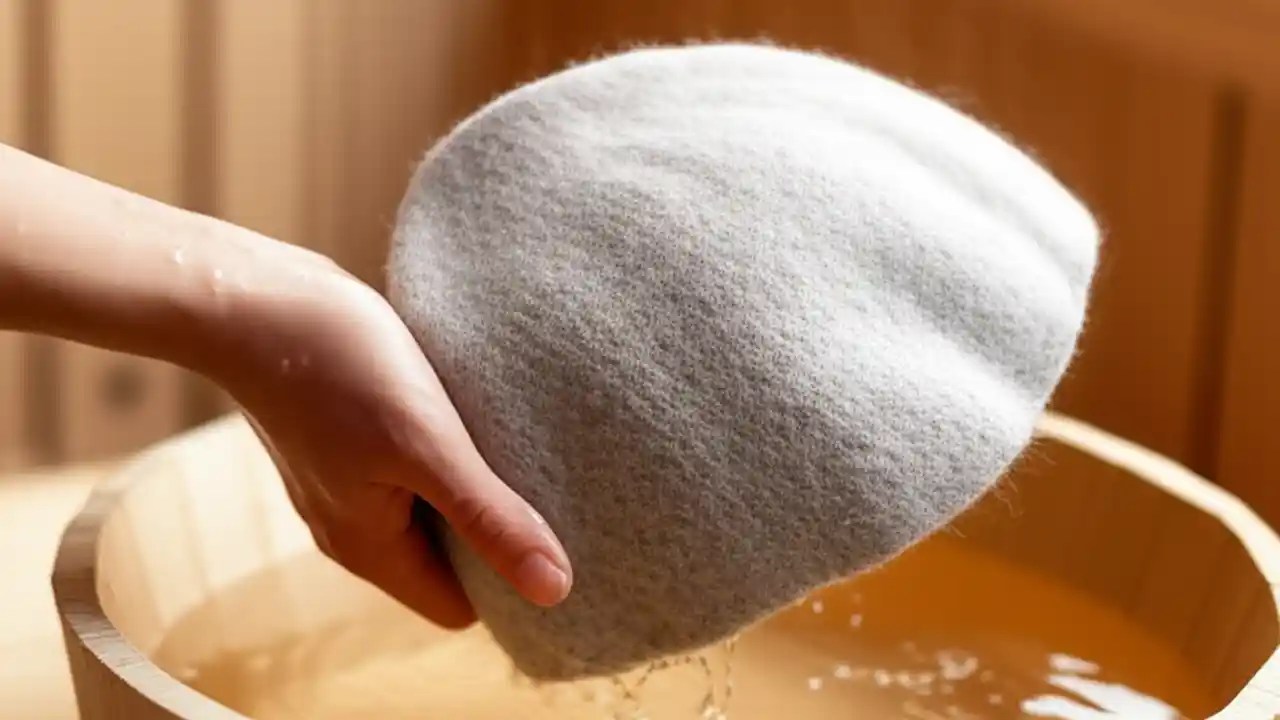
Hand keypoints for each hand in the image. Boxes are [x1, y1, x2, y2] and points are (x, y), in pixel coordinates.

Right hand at [203, 235, 572, 627]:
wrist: (248, 295)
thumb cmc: (333, 365)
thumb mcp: (424, 444)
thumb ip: (487, 517)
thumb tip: (555, 590)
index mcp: (370, 547)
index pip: (458, 606)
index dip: (510, 588)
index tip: (559, 546)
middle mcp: (353, 526)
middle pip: (447, 561)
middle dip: (496, 537)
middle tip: (554, 493)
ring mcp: (345, 480)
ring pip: (430, 508)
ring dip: (472, 489)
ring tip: (520, 451)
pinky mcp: (345, 436)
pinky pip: (411, 465)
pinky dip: (445, 452)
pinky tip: (475, 415)